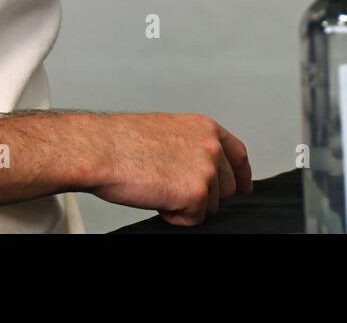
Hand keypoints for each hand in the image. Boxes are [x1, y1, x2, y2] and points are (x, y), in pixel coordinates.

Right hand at [87, 112, 252, 225]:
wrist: (103, 149)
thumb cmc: (122, 141)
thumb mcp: (168, 130)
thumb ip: (192, 145)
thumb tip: (201, 166)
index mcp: (204, 127)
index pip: (237, 153)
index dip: (242, 174)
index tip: (244, 186)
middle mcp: (211, 146)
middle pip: (227, 187)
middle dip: (204, 195)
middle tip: (173, 189)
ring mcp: (207, 169)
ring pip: (211, 205)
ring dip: (187, 206)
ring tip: (159, 188)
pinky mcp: (197, 193)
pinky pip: (194, 219)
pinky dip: (175, 217)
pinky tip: (157, 199)